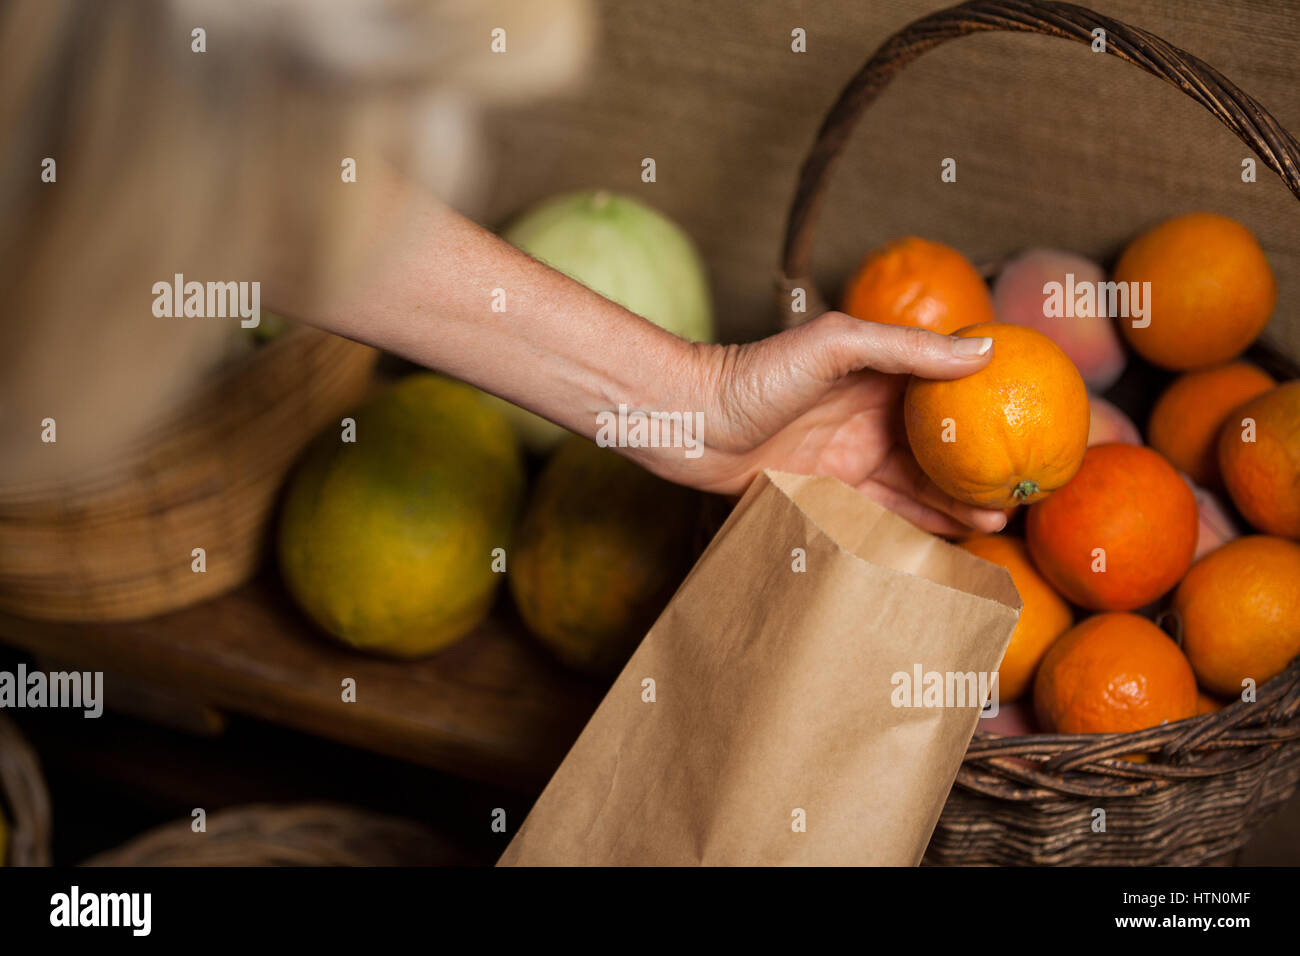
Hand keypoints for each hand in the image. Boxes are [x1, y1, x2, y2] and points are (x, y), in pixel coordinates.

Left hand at [625, 311, 1007, 536]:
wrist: (687, 423)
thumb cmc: (755, 374)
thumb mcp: (835, 346)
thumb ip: (906, 349)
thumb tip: (985, 352)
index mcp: (878, 376)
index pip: (946, 388)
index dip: (989, 404)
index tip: (1034, 419)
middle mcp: (869, 418)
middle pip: (939, 446)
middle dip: (982, 468)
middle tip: (1026, 489)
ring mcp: (848, 460)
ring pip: (916, 487)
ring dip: (957, 504)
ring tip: (999, 521)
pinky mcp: (824, 498)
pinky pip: (878, 517)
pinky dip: (912, 530)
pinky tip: (946, 545)